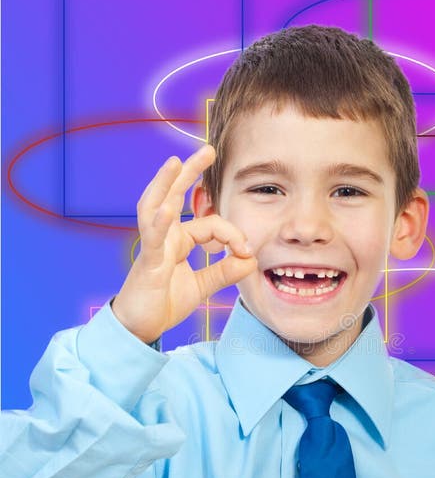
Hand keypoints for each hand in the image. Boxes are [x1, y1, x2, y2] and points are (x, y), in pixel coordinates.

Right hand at [111, 145, 256, 342]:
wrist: (139, 328)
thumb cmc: (163, 303)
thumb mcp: (201, 287)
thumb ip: (224, 273)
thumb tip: (251, 261)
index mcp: (177, 240)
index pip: (210, 225)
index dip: (233, 235)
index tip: (247, 252)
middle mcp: (162, 237)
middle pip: (173, 196)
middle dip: (189, 172)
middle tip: (208, 149)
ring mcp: (151, 247)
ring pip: (154, 207)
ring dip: (164, 184)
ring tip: (174, 162)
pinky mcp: (146, 263)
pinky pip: (151, 238)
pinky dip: (158, 222)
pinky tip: (166, 206)